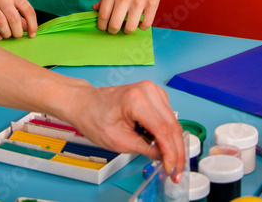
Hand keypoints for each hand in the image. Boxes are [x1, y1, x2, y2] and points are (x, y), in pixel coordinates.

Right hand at [0, 0, 37, 39]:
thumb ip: (20, 10)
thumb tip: (27, 28)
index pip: (28, 11)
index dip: (32, 25)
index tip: (32, 34)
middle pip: (14, 20)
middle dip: (18, 32)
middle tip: (17, 35)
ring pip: (1, 24)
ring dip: (7, 34)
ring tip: (7, 34)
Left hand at [60, 81, 184, 180]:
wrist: (85, 103)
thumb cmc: (94, 117)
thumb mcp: (118, 141)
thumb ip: (144, 149)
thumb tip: (164, 156)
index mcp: (136, 100)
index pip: (162, 130)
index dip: (170, 153)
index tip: (172, 169)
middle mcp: (148, 90)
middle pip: (171, 125)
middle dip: (176, 151)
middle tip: (176, 171)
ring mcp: (152, 90)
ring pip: (172, 121)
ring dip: (174, 143)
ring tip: (170, 161)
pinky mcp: (154, 94)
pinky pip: (167, 116)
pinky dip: (167, 132)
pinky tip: (162, 144)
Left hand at [93, 0, 165, 33]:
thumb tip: (94, 9)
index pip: (102, 16)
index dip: (102, 26)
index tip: (104, 27)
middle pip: (114, 25)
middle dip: (113, 31)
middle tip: (115, 29)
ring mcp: (139, 1)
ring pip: (130, 28)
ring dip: (127, 30)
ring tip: (128, 26)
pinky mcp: (152, 4)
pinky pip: (145, 25)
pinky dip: (141, 27)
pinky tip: (140, 22)